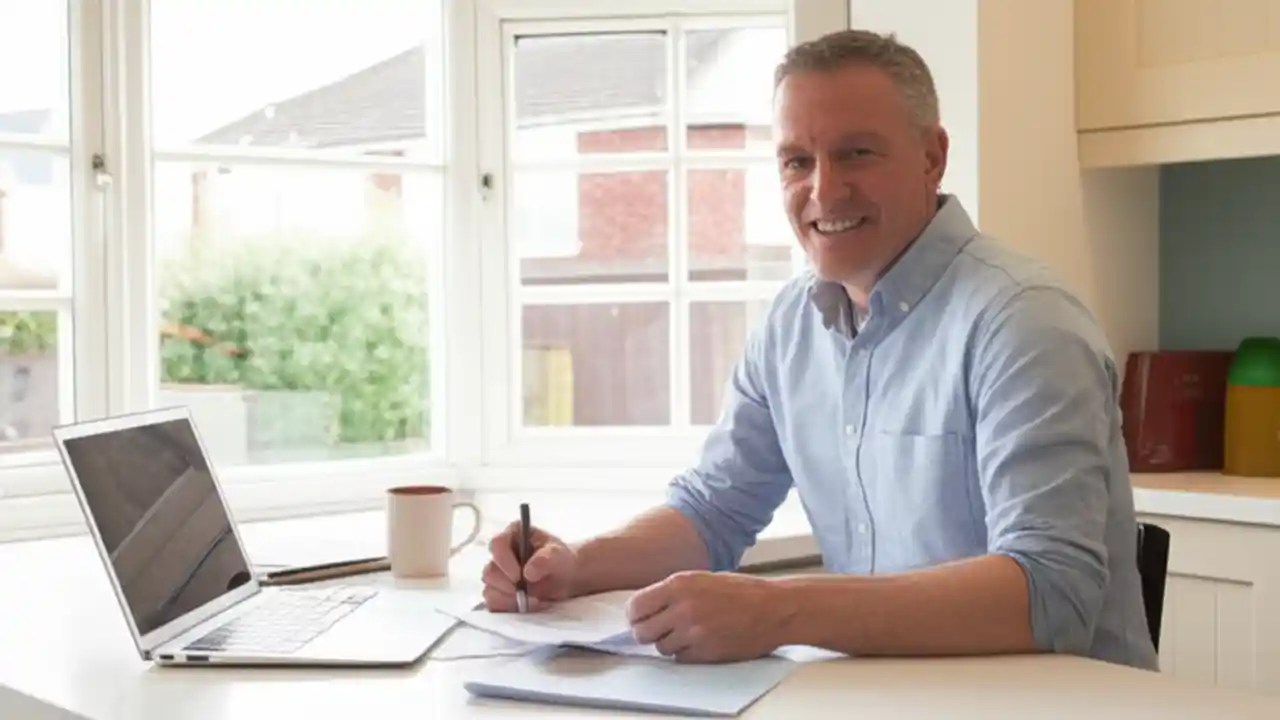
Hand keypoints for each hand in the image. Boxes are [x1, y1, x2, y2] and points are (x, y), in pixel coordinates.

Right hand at [482, 521, 577, 611]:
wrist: (566, 578)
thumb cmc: (560, 559)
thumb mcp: (558, 555)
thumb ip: (545, 559)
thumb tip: (528, 571)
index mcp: (513, 535)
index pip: (497, 544)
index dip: (504, 561)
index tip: (519, 576)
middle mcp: (501, 554)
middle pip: (490, 571)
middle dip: (508, 585)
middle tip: (526, 591)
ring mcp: (498, 575)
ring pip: (489, 589)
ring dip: (509, 598)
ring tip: (530, 600)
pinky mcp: (498, 593)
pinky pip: (493, 603)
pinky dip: (508, 607)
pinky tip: (524, 606)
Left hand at [627, 571, 786, 662]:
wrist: (774, 608)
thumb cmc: (741, 591)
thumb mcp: (702, 578)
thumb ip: (674, 591)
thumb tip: (648, 606)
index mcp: (679, 585)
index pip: (636, 606)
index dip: (636, 615)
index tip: (640, 618)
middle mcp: (682, 608)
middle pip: (642, 632)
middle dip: (648, 632)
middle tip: (659, 630)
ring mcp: (693, 632)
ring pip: (661, 647)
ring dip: (669, 643)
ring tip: (688, 633)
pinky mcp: (705, 652)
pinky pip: (680, 658)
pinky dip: (686, 653)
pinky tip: (701, 641)